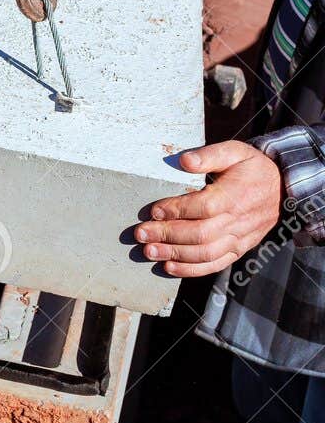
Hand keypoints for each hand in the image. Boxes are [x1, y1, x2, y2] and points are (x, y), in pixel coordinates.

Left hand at [134, 142, 281, 276]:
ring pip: (205, 253)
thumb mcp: (236, 152)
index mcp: (235, 195)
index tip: (153, 211)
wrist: (282, 189)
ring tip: (148, 251)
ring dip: (174, 254)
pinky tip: (168, 267)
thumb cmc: (252, 169)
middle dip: (167, 235)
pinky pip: (215, 265)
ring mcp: (239, 238)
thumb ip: (210, 155)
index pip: (204, 207)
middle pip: (200, 234)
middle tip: (141, 234)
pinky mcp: (238, 250)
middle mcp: (238, 221)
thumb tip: (185, 160)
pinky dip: (191, 270)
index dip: (177, 210)